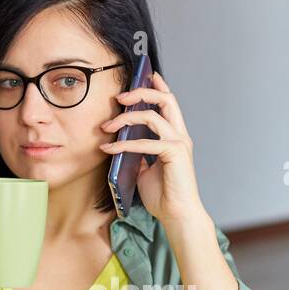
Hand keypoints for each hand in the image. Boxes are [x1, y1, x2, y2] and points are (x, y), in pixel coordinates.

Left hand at [99, 70, 205, 225]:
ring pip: (153, 116)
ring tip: (107, 125)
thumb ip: (139, 154)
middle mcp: (180, 136)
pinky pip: (145, 143)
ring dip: (126, 117)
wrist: (177, 215)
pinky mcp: (174, 154)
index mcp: (176, 137)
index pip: (169, 103)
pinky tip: (108, 149)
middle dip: (142, 92)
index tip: (146, 74)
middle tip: (120, 96)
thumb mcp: (145, 170)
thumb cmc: (164, 195)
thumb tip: (122, 143)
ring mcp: (179, 144)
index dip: (158, 86)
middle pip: (166, 100)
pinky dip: (123, 144)